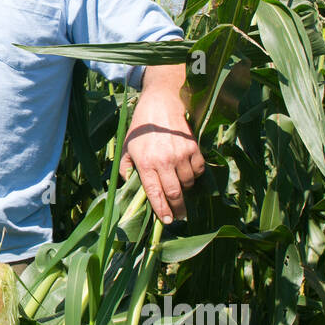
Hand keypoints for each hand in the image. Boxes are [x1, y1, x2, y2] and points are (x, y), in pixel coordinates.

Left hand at [118, 65, 205, 224]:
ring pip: (188, 182)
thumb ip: (125, 168)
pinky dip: (195, 174)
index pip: (155, 193)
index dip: (161, 210)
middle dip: (178, 208)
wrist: (160, 102)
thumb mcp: (126, 147)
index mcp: (145, 163)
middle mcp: (164, 161)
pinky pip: (198, 169)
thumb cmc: (140, 127)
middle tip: (179, 216)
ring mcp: (181, 154)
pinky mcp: (193, 147)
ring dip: (185, 188)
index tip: (166, 221)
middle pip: (175, 193)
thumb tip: (130, 186)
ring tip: (180, 187)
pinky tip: (188, 171)